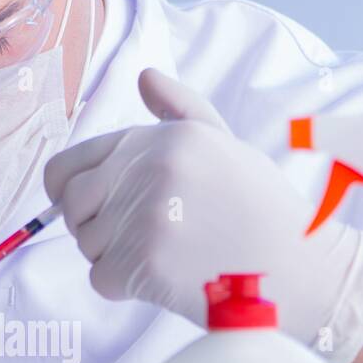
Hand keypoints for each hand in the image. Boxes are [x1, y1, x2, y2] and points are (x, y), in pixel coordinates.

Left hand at [44, 68, 362, 361]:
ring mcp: (142, 217)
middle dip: (93, 224)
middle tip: (138, 234)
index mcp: (161, 138)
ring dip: (113, 256)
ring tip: (164, 252)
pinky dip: (125, 286)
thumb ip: (178, 109)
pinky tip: (164, 276)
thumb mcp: (224, 144)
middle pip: (70, 206)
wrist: (296, 268)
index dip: (72, 191)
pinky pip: (101, 279)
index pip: (66, 166)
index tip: (97, 206)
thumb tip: (144, 77)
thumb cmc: (258, 209)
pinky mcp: (142, 262)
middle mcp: (147, 170)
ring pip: (86, 245)